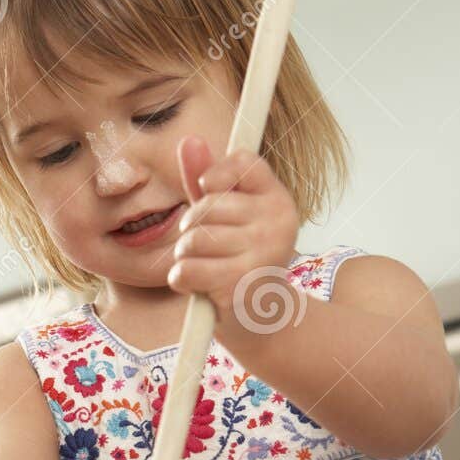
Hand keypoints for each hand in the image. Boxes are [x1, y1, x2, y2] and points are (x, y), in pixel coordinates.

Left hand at [168, 137, 299, 329]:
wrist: (261, 320)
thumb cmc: (239, 262)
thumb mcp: (227, 219)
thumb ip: (208, 182)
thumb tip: (189, 139)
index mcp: (278, 199)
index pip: (244, 162)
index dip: (216, 172)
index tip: (206, 188)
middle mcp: (277, 223)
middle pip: (207, 205)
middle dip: (191, 227)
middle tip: (205, 247)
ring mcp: (263, 254)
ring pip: (193, 239)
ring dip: (185, 257)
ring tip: (204, 268)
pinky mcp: (242, 284)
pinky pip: (187, 269)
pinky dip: (182, 280)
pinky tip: (199, 287)